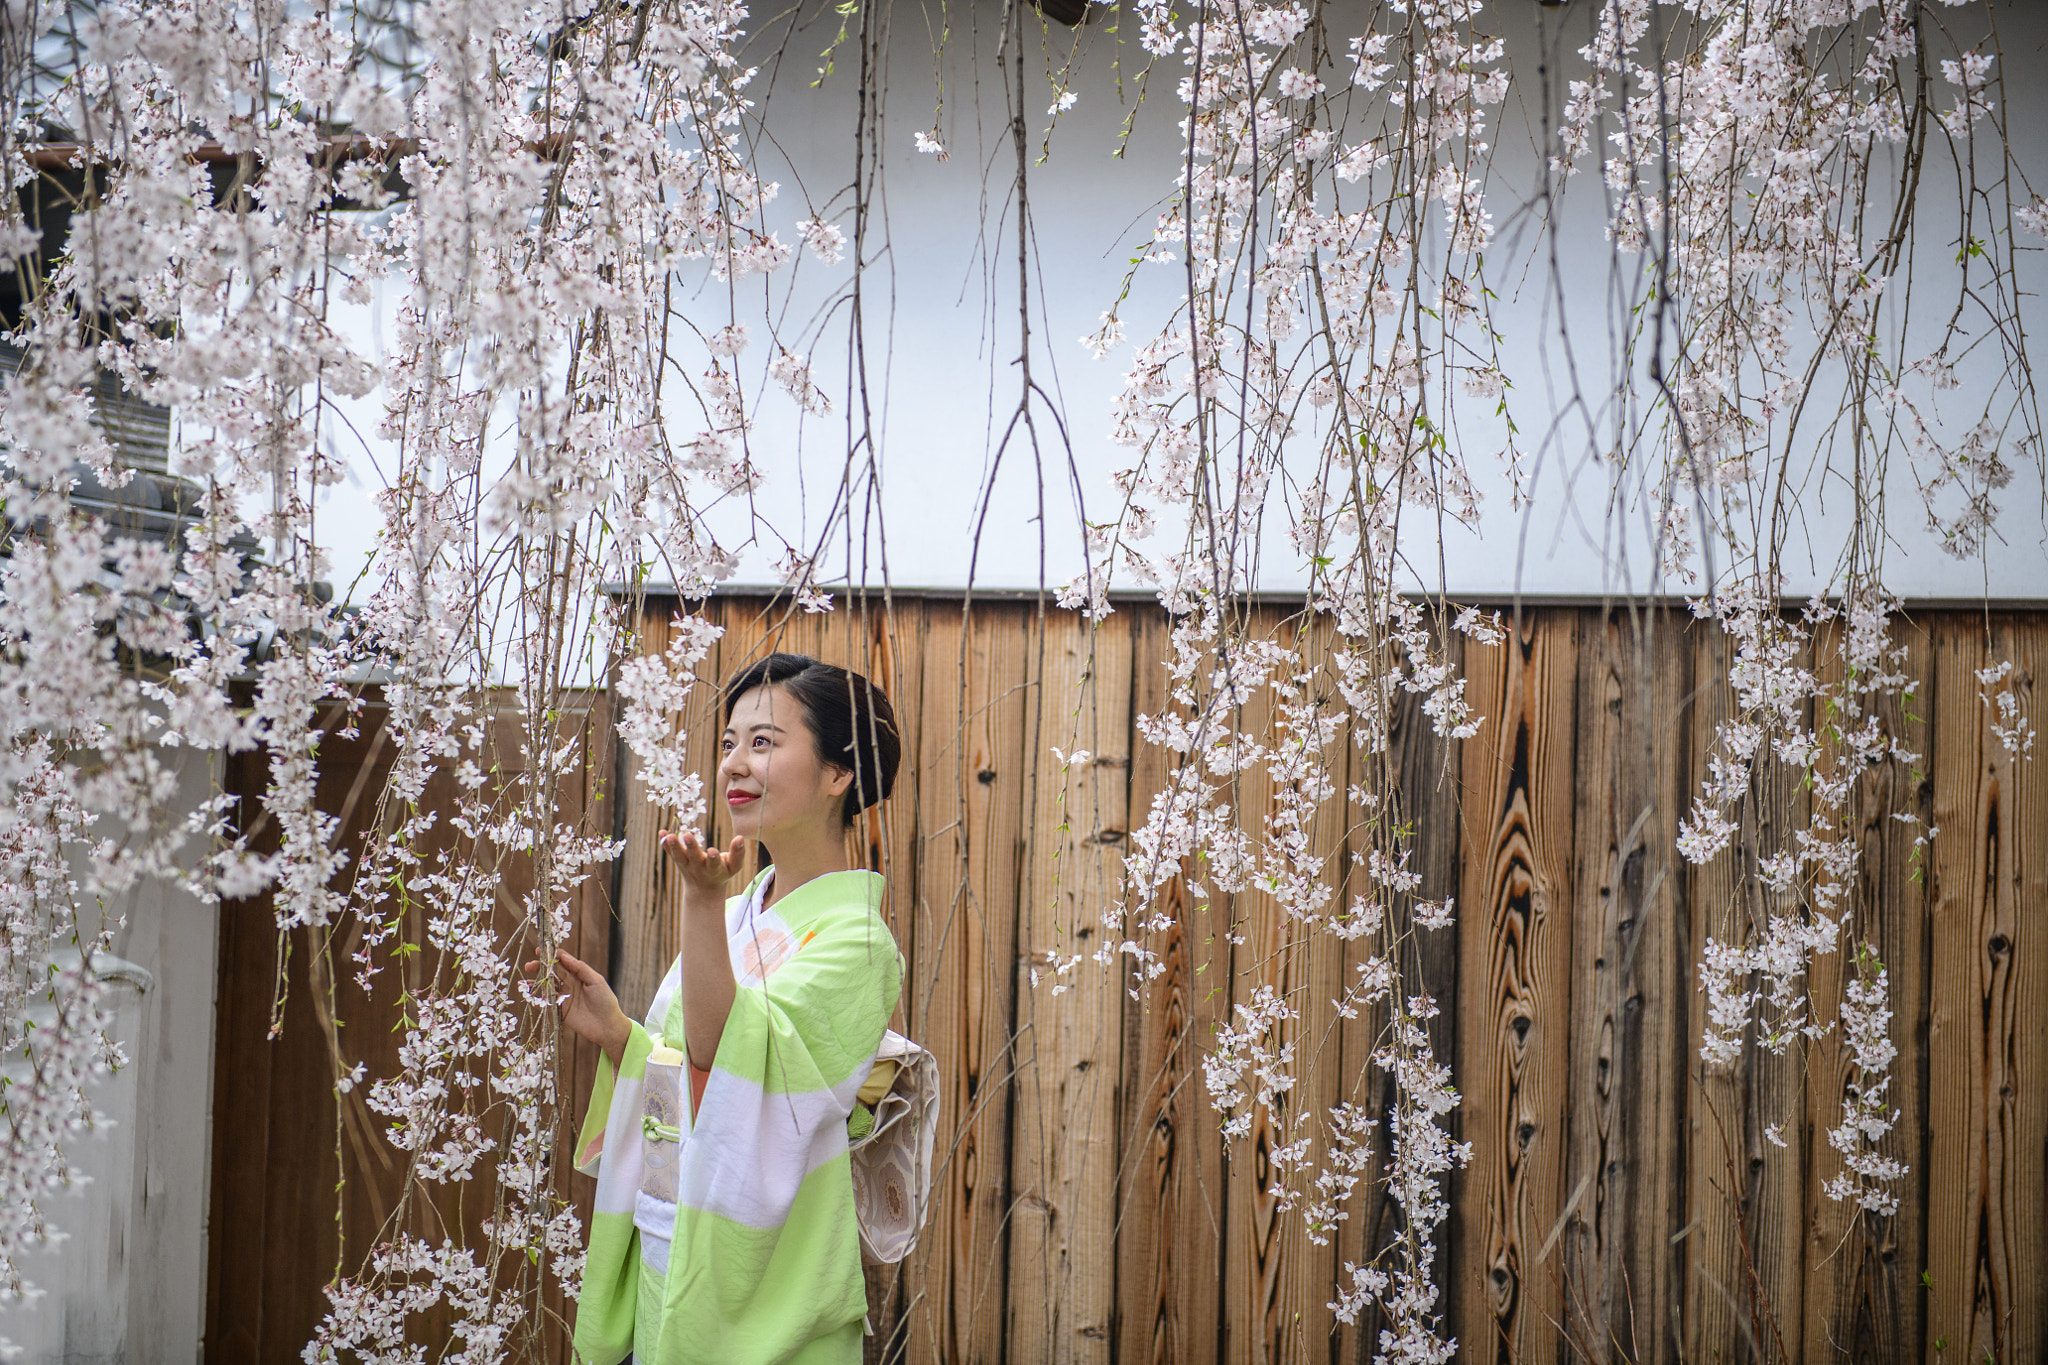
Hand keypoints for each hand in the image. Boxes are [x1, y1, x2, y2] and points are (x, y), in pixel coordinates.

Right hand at [526, 949, 631, 1067]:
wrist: (607, 1026)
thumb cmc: (605, 1000)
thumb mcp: (596, 981)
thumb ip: (580, 968)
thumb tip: (564, 956)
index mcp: (578, 975)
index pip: (562, 962)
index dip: (551, 956)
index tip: (540, 951)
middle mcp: (569, 985)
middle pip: (551, 974)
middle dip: (539, 969)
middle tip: (529, 966)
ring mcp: (564, 998)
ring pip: (546, 988)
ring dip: (535, 985)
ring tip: (523, 983)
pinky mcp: (560, 1011)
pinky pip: (546, 1004)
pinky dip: (538, 1002)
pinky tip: (532, 1000)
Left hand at [660, 828, 746, 903]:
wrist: (703, 889)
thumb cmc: (722, 873)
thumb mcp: (733, 867)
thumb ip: (738, 853)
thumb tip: (740, 837)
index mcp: (714, 870)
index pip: (714, 864)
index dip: (713, 858)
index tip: (712, 851)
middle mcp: (699, 868)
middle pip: (694, 858)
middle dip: (691, 847)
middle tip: (688, 835)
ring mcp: (686, 865)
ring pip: (679, 856)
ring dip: (674, 846)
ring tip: (669, 836)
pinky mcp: (679, 861)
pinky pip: (670, 853)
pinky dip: (665, 844)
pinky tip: (661, 832)